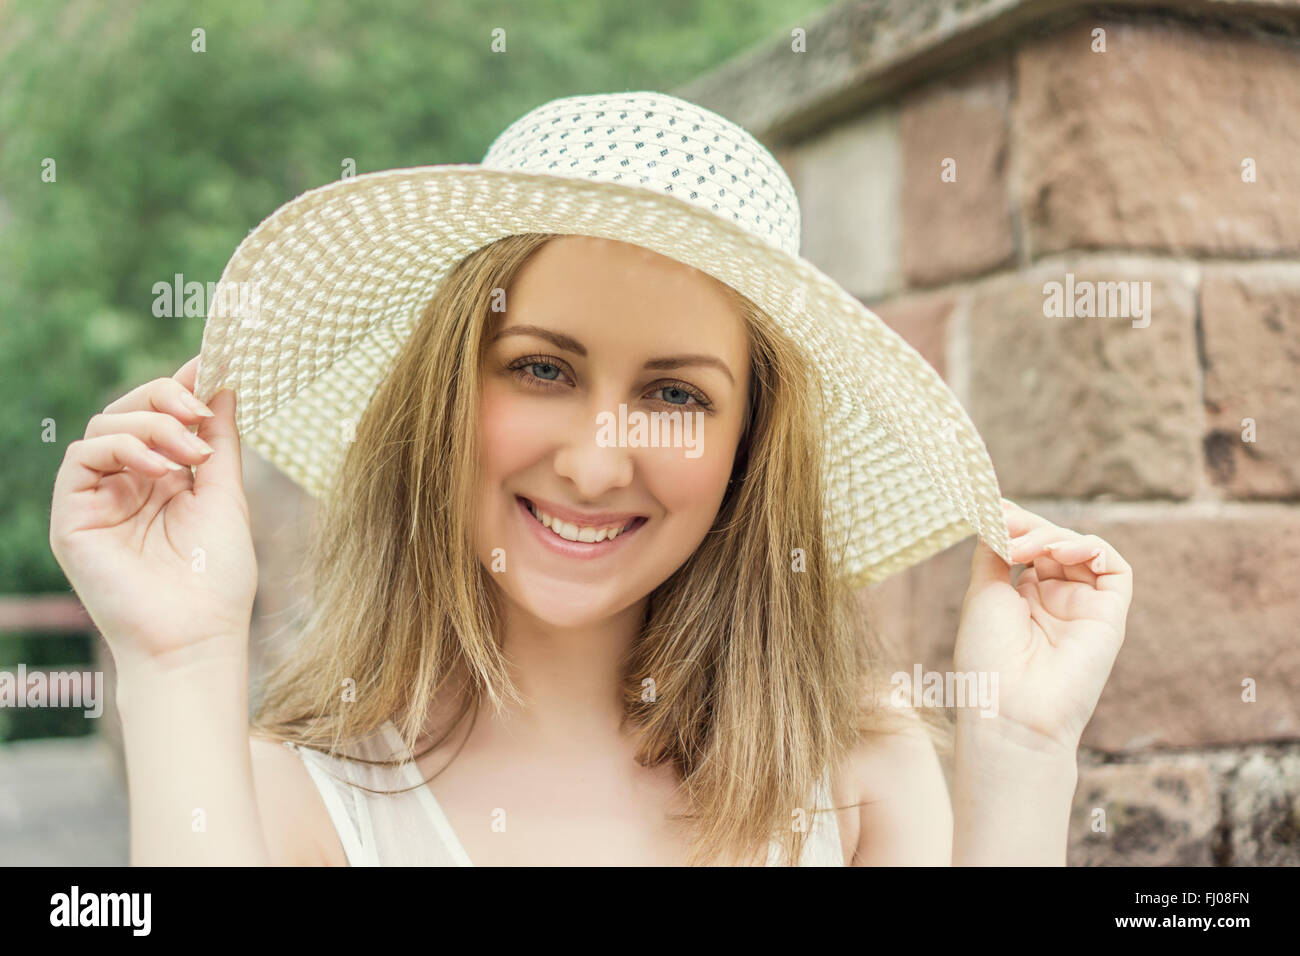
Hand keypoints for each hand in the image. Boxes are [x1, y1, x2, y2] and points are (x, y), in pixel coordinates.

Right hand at [49, 355, 257, 670]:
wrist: (195, 636)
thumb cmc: (217, 578)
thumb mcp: (226, 495)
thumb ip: (220, 441)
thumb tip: (222, 386)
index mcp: (165, 480)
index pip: (163, 419)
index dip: (181, 386)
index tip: (211, 361)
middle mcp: (128, 485)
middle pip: (131, 412)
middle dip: (167, 398)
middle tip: (199, 410)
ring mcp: (98, 499)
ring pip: (106, 425)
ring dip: (152, 426)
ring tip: (190, 455)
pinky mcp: (73, 516)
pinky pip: (83, 455)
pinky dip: (124, 448)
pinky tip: (162, 470)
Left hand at [952, 499, 1132, 754]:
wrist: (1010, 708)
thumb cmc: (988, 657)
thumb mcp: (983, 593)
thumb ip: (993, 551)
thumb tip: (996, 514)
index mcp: (1024, 599)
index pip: (1031, 547)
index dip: (1017, 524)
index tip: (992, 507)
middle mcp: (1057, 601)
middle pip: (1055, 543)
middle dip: (1030, 526)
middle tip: (1005, 525)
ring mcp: (1085, 607)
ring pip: (1081, 549)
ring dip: (1052, 536)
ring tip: (1023, 547)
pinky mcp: (1111, 615)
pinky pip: (1114, 567)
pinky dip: (1088, 548)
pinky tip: (1057, 551)